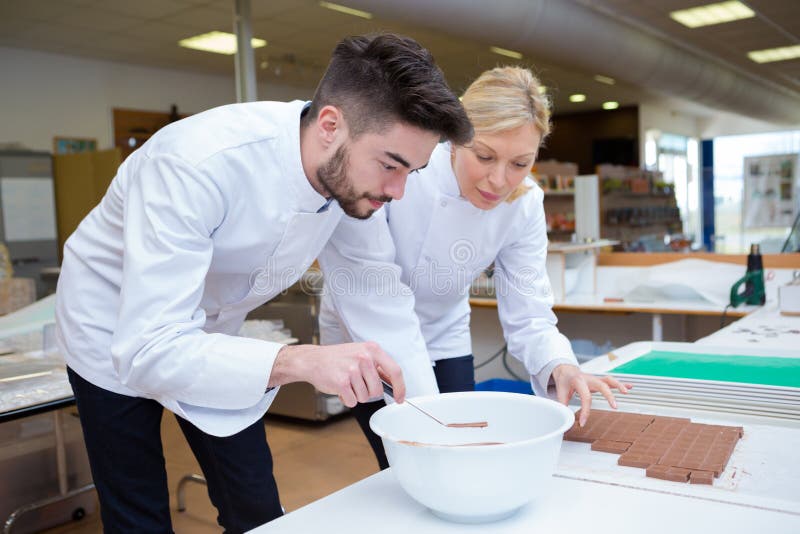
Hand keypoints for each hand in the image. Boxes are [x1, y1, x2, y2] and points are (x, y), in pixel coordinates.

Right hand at [268, 342, 405, 407]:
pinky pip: (353, 401)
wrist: (313, 360)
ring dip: (356, 395)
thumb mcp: (361, 353)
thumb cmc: (338, 358)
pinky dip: (347, 399)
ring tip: (346, 383)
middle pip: (378, 389)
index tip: (400, 398)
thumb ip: (377, 367)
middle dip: (368, 392)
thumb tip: (394, 384)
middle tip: (357, 384)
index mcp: (372, 349)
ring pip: (365, 397)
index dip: (400, 388)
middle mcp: (364, 357)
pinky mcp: (342, 382)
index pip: (395, 371)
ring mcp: (353, 369)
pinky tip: (340, 388)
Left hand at [551, 364, 631, 426]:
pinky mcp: (599, 380)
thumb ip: (562, 405)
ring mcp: (595, 379)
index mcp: (578, 381)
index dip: (585, 411)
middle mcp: (589, 379)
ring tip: (626, 392)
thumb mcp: (560, 392)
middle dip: (609, 395)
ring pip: (609, 380)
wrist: (565, 370)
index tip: (582, 423)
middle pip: (601, 385)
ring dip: (619, 385)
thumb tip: (564, 418)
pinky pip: (612, 381)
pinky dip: (622, 383)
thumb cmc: (564, 381)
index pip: (585, 396)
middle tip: (615, 407)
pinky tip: (630, 386)